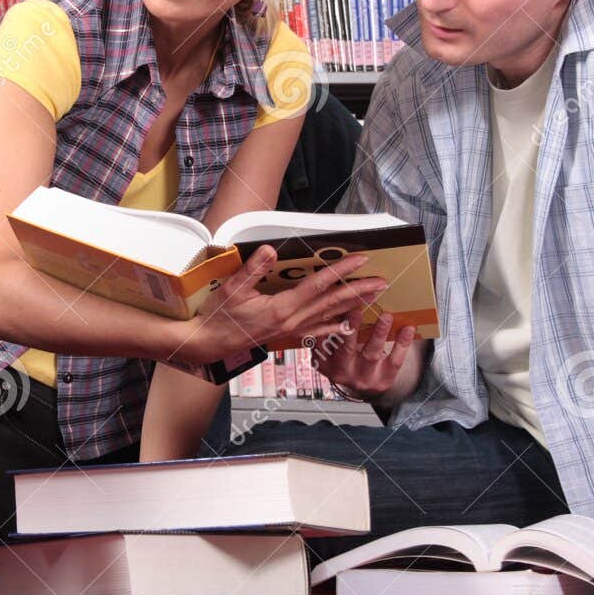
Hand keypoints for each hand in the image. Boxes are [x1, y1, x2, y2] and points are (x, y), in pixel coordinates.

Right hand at [179, 247, 388, 367]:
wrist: (210, 344)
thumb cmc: (218, 315)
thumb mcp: (231, 288)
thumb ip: (252, 269)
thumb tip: (271, 250)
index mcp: (282, 308)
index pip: (319, 285)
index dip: (342, 271)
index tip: (362, 258)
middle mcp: (293, 321)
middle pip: (333, 303)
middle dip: (360, 291)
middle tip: (383, 281)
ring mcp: (292, 330)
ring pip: (330, 316)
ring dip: (354, 305)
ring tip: (375, 297)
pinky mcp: (288, 335)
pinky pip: (319, 330)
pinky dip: (337, 325)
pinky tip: (349, 323)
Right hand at [314, 310, 419, 399]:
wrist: (365, 384)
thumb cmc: (347, 358)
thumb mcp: (331, 349)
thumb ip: (329, 330)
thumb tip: (334, 304)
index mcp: (326, 363)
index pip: (324, 343)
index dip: (329, 326)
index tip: (335, 308)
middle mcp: (343, 372)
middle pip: (346, 350)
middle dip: (351, 329)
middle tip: (356, 310)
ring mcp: (365, 378)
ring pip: (372, 354)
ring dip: (379, 333)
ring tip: (386, 316)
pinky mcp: (384, 380)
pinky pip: (395, 361)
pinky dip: (402, 344)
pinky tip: (407, 329)